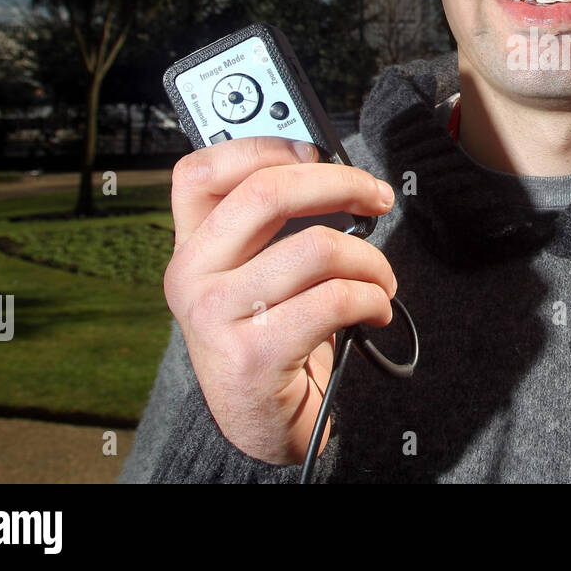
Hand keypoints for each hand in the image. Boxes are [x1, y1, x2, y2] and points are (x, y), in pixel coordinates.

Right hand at [163, 136, 397, 464]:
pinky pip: (335, 301)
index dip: (263, 146)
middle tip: (376, 197)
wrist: (261, 424)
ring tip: (379, 279)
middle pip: (268, 190)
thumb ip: (272, 228)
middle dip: (341, 182)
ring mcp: (217, 316)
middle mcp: (191, 276)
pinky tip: (374, 310)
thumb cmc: (271, 337)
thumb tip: (337, 175)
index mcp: (190, 247)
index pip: (201, 169)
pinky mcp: (254, 356)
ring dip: (371, 262)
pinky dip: (372, 300)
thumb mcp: (255, 276)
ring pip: (318, 248)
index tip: (317, 151)